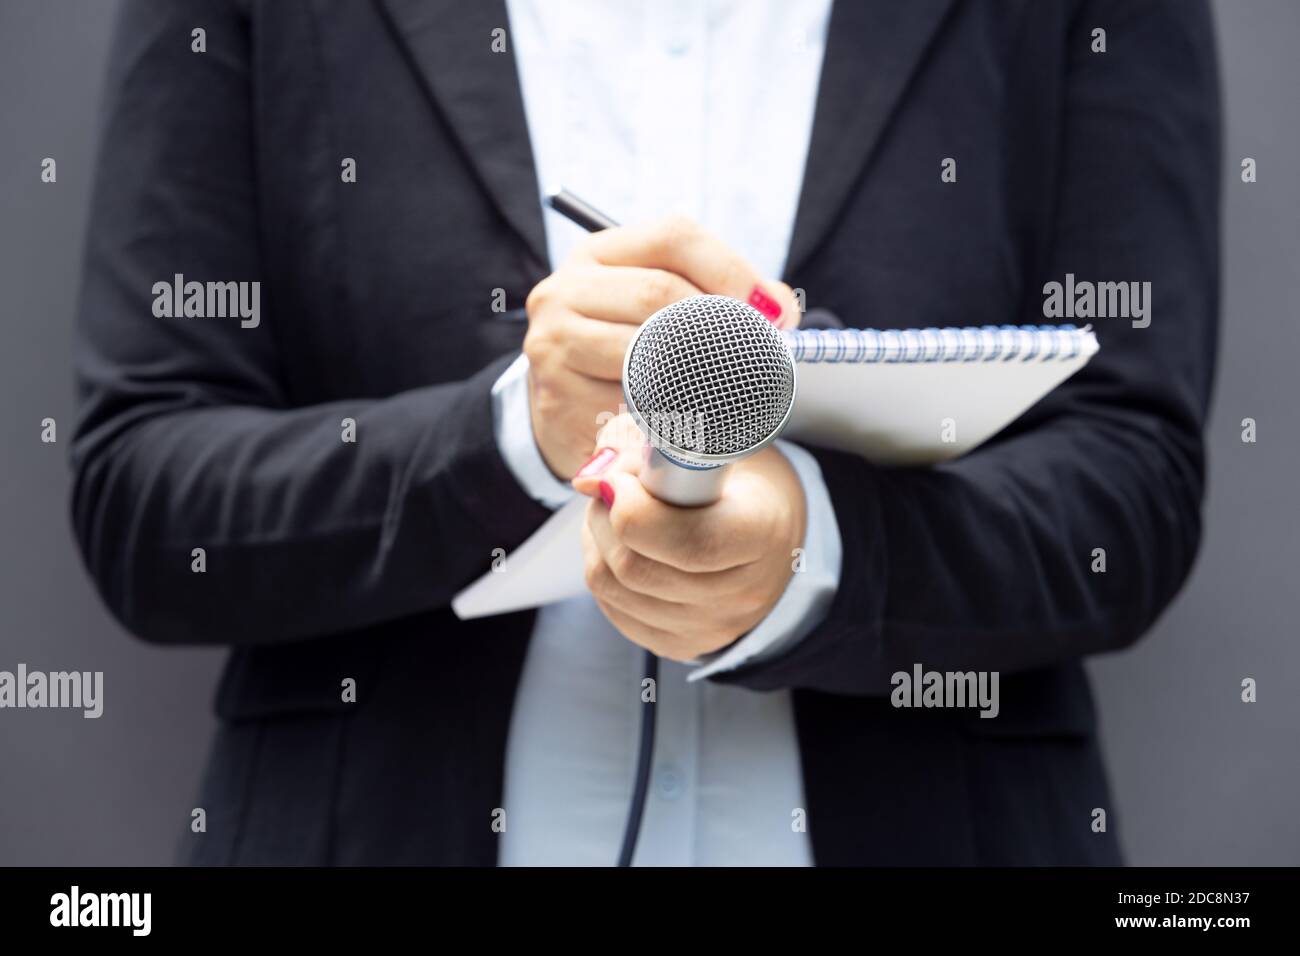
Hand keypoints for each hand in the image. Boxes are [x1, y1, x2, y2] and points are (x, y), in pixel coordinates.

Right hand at [523, 216, 800, 477]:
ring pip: (645, 351)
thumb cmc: (626, 353)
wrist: (566, 412)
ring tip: (731, 389)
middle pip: (660, 292)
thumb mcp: (663, 309)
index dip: (731, 270)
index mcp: (598, 254)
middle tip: (763, 356)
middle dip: (722, 325)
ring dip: (699, 375)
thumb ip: (722, 297)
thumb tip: (779, 309)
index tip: (772, 313)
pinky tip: (684, 421)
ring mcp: (553, 344)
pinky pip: (629, 405)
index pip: (673, 236)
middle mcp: (564, 290)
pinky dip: (667, 416)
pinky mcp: (556, 398)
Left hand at [571, 414, 806, 660]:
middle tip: (610, 485)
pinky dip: (600, 567)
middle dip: (604, 516)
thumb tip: (589, 478)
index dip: (634, 506)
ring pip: (611, 586)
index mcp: (762, 535)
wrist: (768, 528)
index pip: (686, 543)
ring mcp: (711, 627)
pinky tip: (618, 541)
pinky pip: (611, 608)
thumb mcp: (710, 444)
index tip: (623, 475)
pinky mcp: (680, 643)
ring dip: (595, 539)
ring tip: (612, 509)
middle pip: (635, 568)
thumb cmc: (736, 477)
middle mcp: (743, 594)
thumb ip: (650, 446)